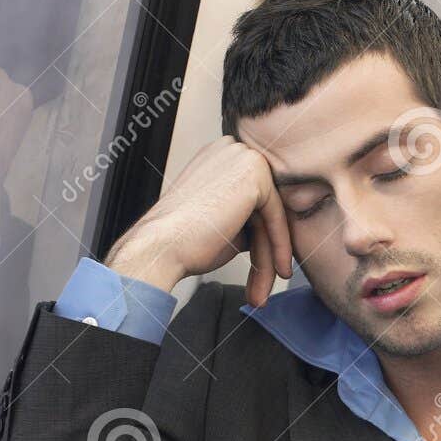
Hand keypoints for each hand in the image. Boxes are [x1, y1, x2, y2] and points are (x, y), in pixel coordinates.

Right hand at [104, 136, 293, 305]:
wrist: (160, 246)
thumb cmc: (184, 241)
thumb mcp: (225, 223)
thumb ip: (250, 218)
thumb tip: (276, 229)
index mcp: (221, 157)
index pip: (256, 201)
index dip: (263, 239)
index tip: (266, 269)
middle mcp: (232, 149)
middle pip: (265, 209)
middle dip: (267, 252)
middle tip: (262, 287)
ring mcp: (243, 156)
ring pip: (272, 215)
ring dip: (270, 257)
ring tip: (262, 291)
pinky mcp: (254, 171)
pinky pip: (277, 215)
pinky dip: (279, 246)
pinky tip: (279, 271)